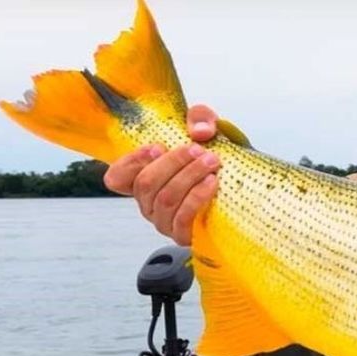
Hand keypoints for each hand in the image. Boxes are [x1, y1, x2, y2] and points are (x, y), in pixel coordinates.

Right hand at [102, 104, 220, 244]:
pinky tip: (211, 183)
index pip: (116, 178)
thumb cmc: (212, 159)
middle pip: (146, 183)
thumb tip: (199, 131)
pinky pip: (183, 218)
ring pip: (166, 198)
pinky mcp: (183, 235)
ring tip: (211, 163)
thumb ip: (199, 118)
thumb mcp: (205, 130)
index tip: (156, 147)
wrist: (240, 192)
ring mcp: (163, 222)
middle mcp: (148, 203)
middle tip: (197, 150)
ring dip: (189, 177)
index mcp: (143, 180)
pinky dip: (197, 198)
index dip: (131, 162)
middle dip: (172, 163)